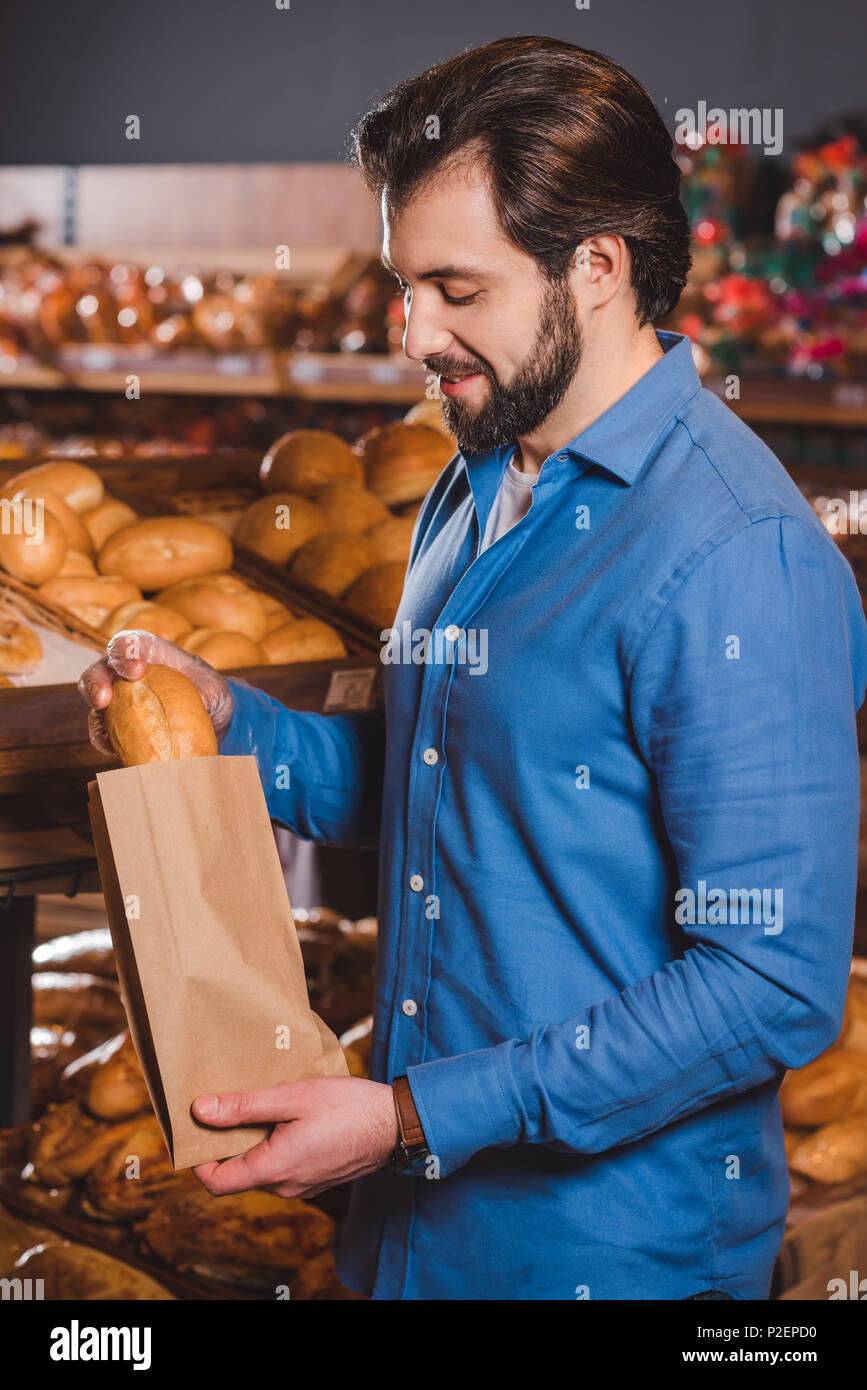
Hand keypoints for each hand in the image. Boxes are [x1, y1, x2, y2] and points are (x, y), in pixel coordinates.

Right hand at [77, 629, 233, 754]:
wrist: (207, 718)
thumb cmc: (207, 691)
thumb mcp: (215, 688)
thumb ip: (207, 691)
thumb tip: (202, 701)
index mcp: (147, 650)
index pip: (128, 644)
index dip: (125, 653)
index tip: (136, 670)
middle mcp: (124, 670)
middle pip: (99, 670)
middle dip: (96, 682)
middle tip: (104, 698)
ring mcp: (116, 696)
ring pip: (94, 700)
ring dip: (94, 715)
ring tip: (102, 729)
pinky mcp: (115, 722)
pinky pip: (101, 730)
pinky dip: (104, 739)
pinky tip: (114, 750)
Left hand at [190, 1077, 398, 1198]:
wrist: (396, 1123)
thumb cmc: (348, 1107)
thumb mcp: (293, 1097)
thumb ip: (245, 1106)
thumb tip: (200, 1110)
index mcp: (275, 1168)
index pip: (217, 1182)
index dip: (198, 1159)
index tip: (196, 1130)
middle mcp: (286, 1185)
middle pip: (238, 1173)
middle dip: (226, 1144)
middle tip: (226, 1106)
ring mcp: (303, 1186)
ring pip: (261, 1169)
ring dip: (252, 1143)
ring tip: (260, 1106)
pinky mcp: (316, 1179)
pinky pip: (282, 1168)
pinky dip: (274, 1146)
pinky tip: (286, 1118)